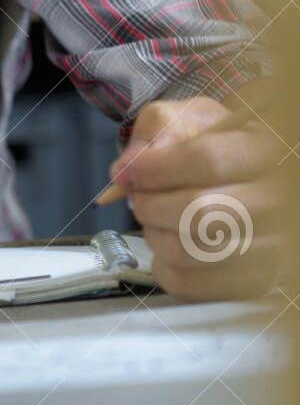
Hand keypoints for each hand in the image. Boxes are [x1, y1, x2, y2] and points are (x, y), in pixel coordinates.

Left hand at [103, 95, 282, 299]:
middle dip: (151, 205)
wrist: (243, 174)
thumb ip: (157, 131)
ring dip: (155, 235)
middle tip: (138, 198)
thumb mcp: (190, 118)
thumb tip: (126, 169)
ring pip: (193, 253)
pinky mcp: (252, 281)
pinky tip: (165, 244)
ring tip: (154, 219)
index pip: (207, 161)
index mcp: (264, 149)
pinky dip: (162, 266)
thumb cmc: (214, 143)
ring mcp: (271, 246)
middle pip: (200, 213)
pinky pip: (190, 285)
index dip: (156, 169)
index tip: (127, 172)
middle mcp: (278, 200)